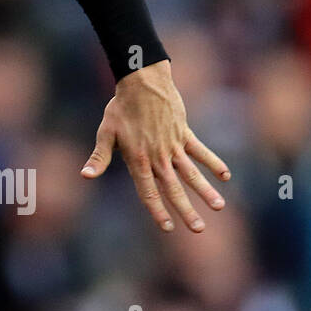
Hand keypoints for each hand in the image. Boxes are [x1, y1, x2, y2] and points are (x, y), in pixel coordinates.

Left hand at [81, 59, 229, 232]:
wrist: (142, 82)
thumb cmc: (120, 108)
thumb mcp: (105, 133)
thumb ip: (99, 157)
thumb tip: (85, 175)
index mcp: (138, 159)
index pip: (148, 191)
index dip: (157, 210)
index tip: (168, 228)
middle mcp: (158, 156)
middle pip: (173, 188)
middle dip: (186, 210)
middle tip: (199, 229)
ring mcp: (174, 145)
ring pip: (191, 172)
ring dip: (205, 190)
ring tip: (219, 207)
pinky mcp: (185, 133)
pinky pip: (201, 151)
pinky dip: (213, 162)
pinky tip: (225, 175)